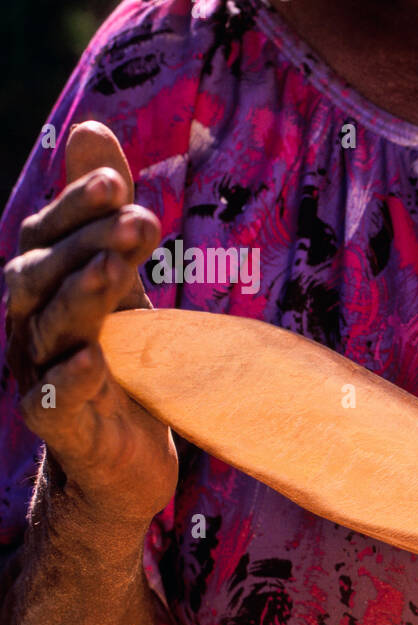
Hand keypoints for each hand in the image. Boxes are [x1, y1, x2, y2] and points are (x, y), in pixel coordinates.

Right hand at [3, 121, 176, 524]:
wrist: (121, 459)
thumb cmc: (121, 361)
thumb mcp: (119, 283)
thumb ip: (107, 218)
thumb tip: (89, 127)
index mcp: (45, 287)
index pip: (49, 234)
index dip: (75, 205)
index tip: (116, 180)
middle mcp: (32, 326)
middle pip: (41, 275)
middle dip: (85, 241)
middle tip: (140, 218)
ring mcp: (41, 376)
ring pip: (46, 331)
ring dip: (80, 297)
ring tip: (114, 269)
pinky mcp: (62, 428)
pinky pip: (52, 402)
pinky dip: (68, 380)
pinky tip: (90, 360)